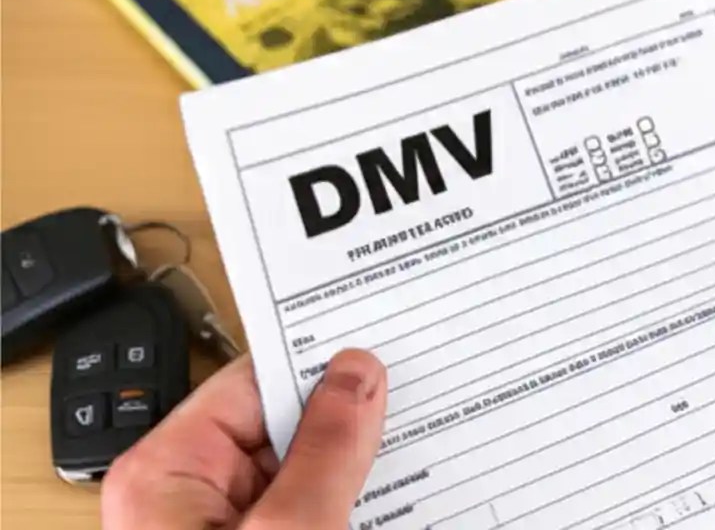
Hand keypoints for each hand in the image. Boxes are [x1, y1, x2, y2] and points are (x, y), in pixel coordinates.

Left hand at [101, 349, 386, 529]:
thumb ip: (326, 451)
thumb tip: (354, 375)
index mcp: (166, 471)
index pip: (252, 381)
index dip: (318, 363)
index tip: (378, 344)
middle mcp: (183, 494)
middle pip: (279, 426)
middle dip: (342, 421)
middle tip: (408, 408)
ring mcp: (218, 526)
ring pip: (298, 471)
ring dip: (348, 469)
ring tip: (401, 460)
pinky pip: (300, 508)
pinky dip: (340, 502)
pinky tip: (382, 499)